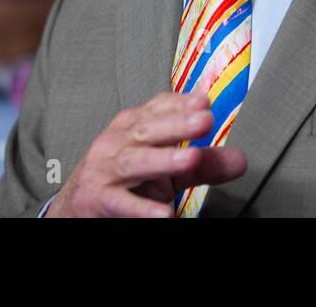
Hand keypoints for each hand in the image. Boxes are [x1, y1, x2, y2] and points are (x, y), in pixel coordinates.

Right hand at [45, 91, 246, 216]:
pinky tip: (164, 213)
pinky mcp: (97, 199)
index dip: (182, 104)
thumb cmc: (124, 182)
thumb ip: (203, 164)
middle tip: (205, 120)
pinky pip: (121, 203)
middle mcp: (116, 143)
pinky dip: (142, 208)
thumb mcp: (166, 170)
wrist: (75, 207)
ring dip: (163, 160)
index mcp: (133, 126)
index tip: (206, 101)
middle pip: (148, 129)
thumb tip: (239, 159)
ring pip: (135, 162)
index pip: (158, 107)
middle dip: (177, 124)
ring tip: (190, 160)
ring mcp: (104, 170)